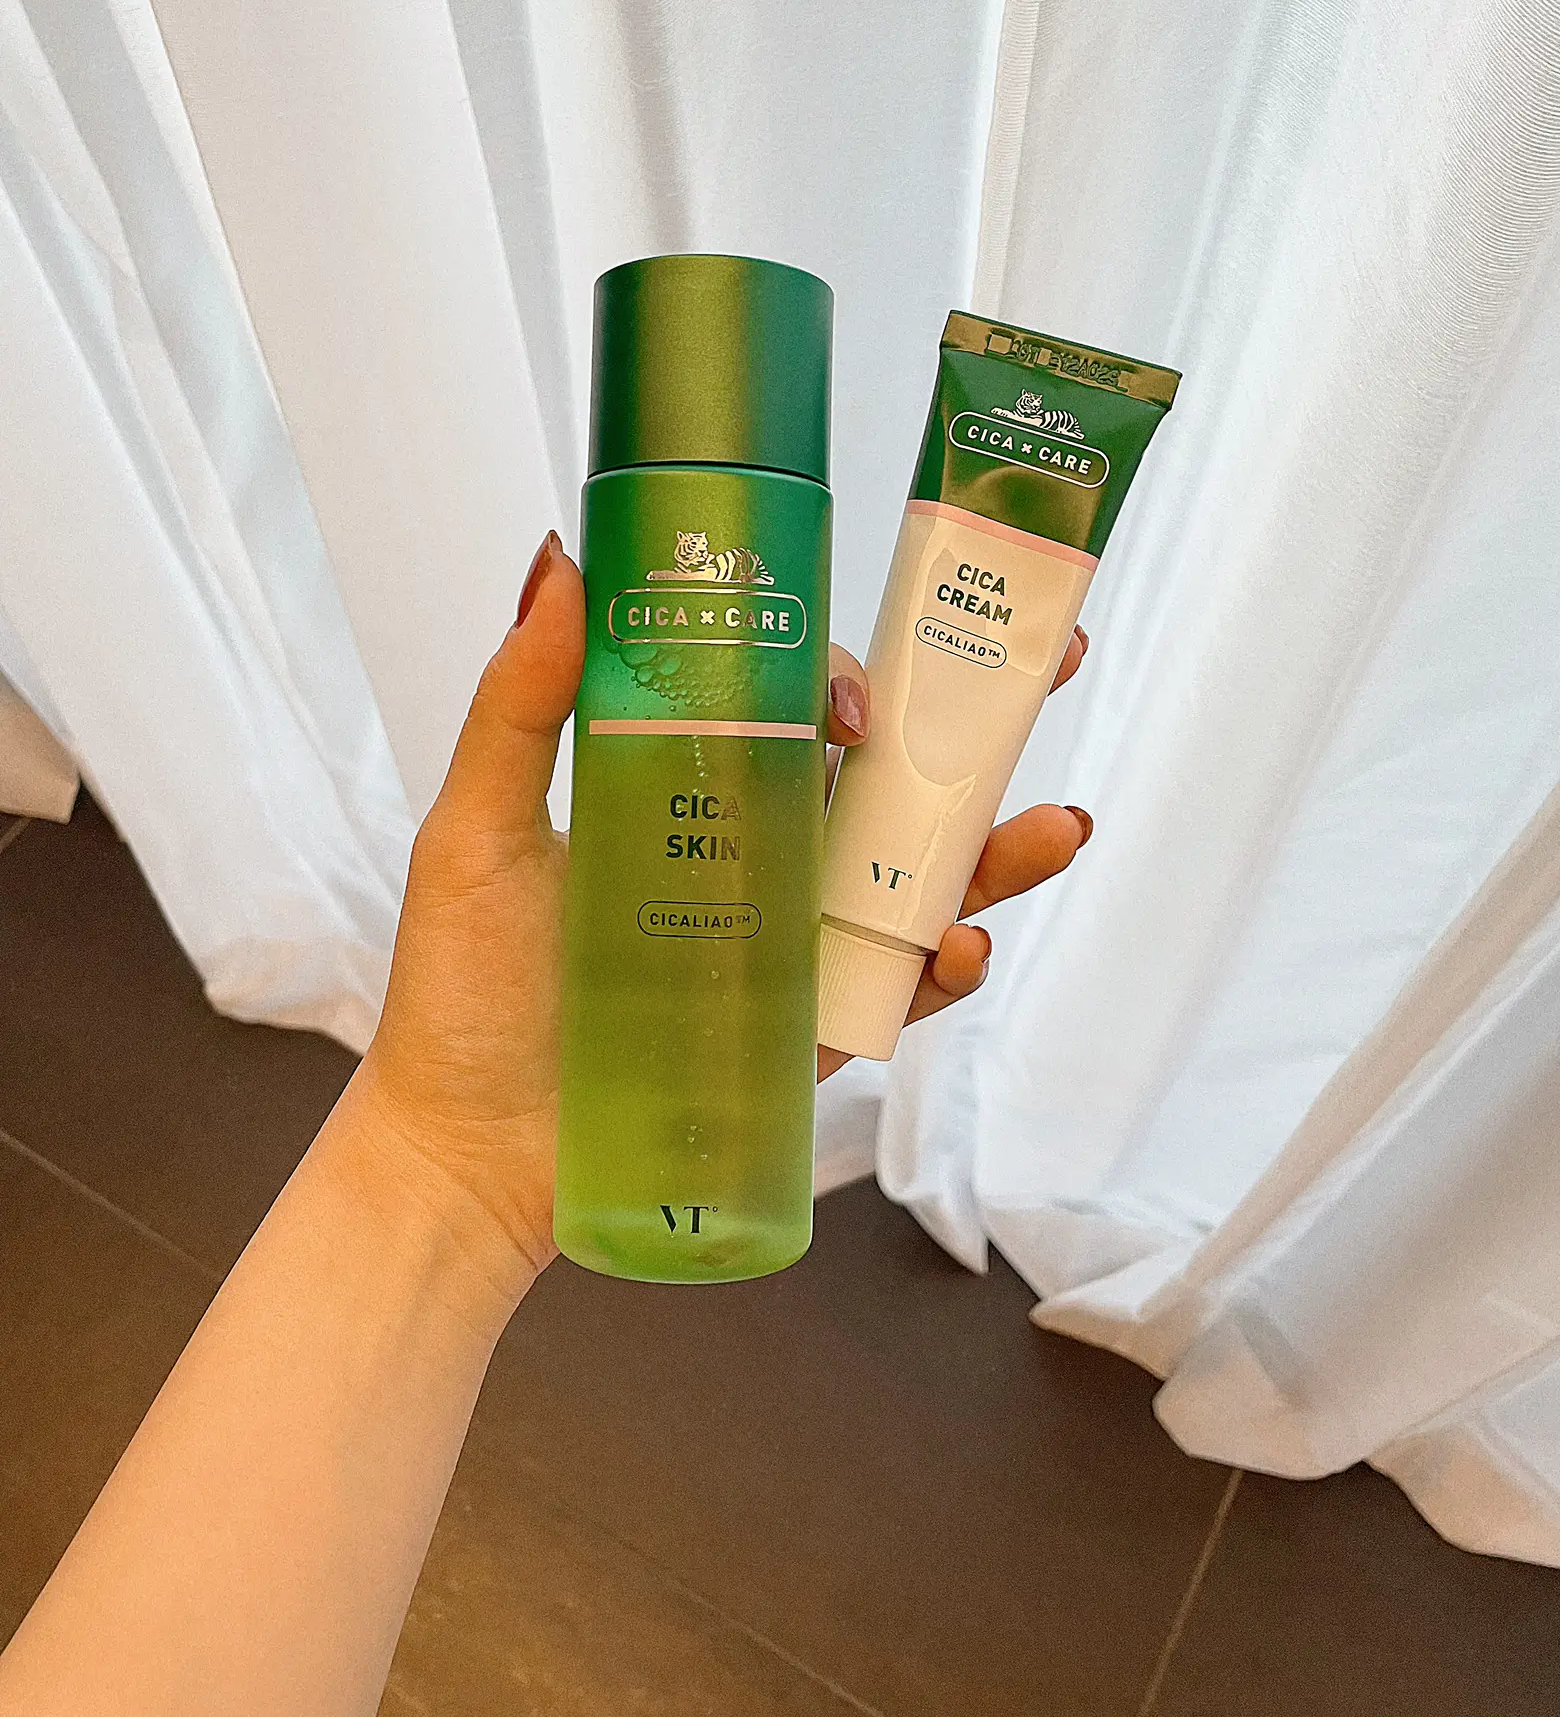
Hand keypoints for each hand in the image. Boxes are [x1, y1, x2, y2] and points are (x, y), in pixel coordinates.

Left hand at [357, 533, 1093, 1282]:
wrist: (469, 1155)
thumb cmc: (464, 990)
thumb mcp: (483, 827)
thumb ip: (524, 702)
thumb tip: (559, 561)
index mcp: (690, 789)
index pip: (792, 704)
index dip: (854, 669)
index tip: (873, 674)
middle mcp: (753, 855)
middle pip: (882, 776)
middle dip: (975, 726)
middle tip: (1051, 665)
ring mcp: (787, 943)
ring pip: (915, 877)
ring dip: (995, 848)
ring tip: (1056, 824)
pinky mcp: (804, 1032)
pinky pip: (895, 990)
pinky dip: (943, 968)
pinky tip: (963, 945)